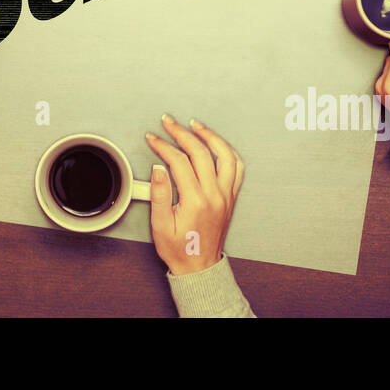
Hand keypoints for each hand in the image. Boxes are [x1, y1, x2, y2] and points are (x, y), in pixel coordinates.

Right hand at [144, 114, 243, 275]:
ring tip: (195, 125)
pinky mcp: (230, 197)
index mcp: (196, 201)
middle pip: (200, 152)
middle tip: (168, 123)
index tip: (153, 139)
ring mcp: (226, 195)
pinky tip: (216, 144)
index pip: (179, 162)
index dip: (163, 146)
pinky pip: (236, 168)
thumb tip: (158, 169)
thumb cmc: (180, 249)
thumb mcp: (161, 226)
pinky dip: (227, 151)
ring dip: (210, 136)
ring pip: (225, 155)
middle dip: (182, 133)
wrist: (199, 267)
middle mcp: (215, 195)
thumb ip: (159, 195)